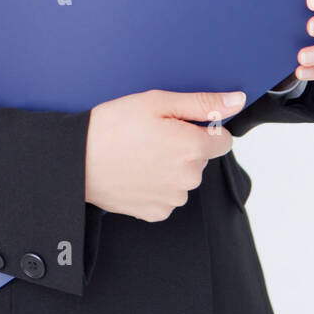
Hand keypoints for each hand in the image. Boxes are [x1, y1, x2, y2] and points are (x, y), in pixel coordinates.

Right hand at [85, 88, 243, 220]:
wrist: (78, 159)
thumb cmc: (113, 126)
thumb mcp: (158, 101)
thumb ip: (203, 103)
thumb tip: (236, 101)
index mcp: (193, 148)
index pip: (223, 139)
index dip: (202, 128)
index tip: (179, 124)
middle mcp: (189, 178)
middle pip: (201, 158)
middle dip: (184, 145)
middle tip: (152, 135)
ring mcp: (173, 199)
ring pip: (185, 177)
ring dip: (171, 166)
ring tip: (140, 152)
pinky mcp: (156, 213)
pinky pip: (168, 195)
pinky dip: (157, 185)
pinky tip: (137, 171)